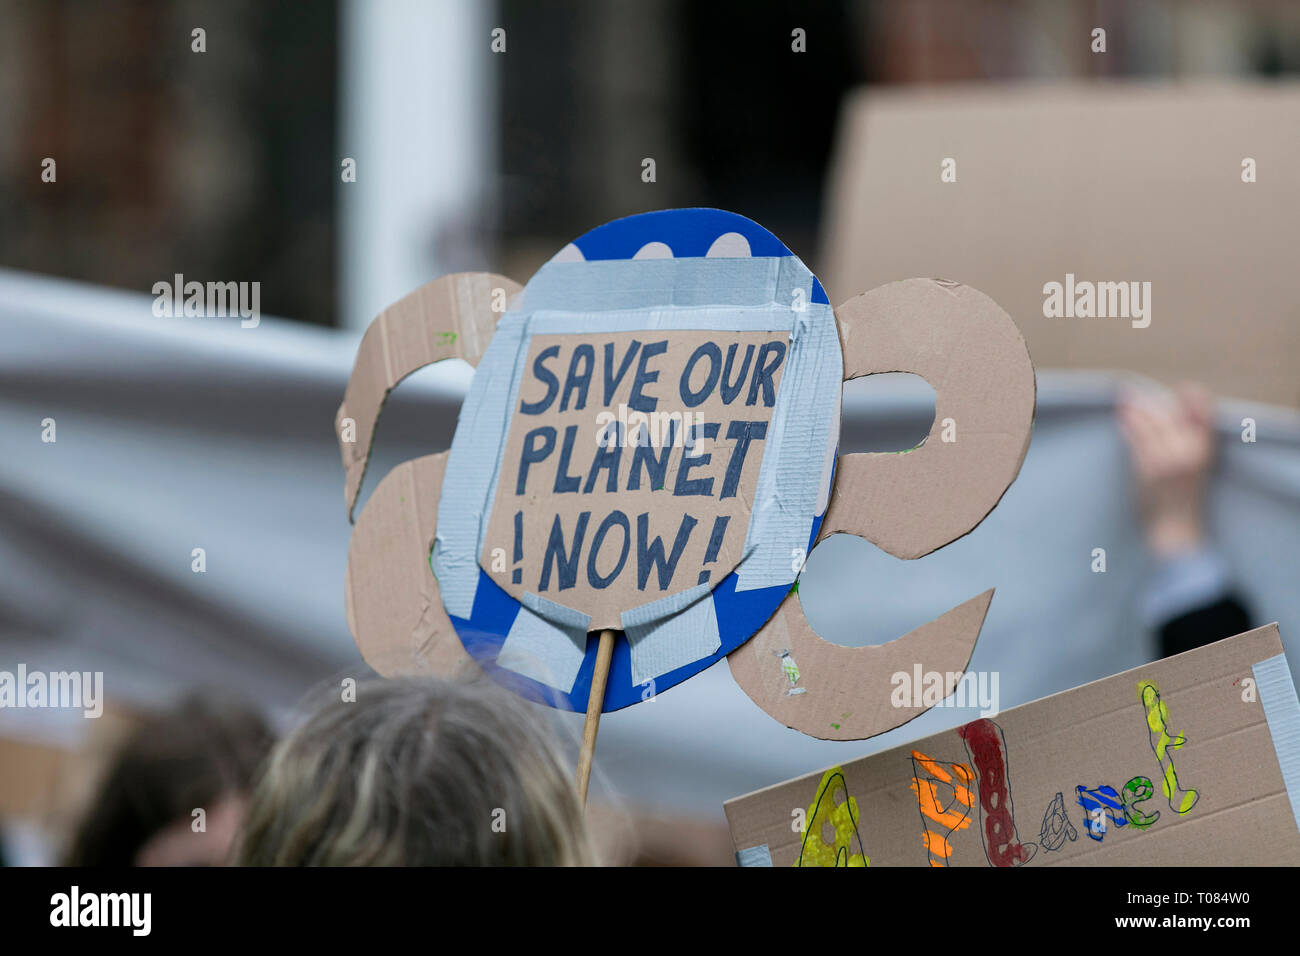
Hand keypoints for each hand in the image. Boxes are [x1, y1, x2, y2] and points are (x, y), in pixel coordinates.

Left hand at [1116, 383, 1215, 558]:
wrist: (1176, 528)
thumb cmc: (1185, 495)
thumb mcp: (1199, 465)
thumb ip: (1193, 439)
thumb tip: (1174, 410)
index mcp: (1207, 448)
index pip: (1204, 409)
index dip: (1192, 395)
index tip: (1181, 388)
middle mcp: (1190, 449)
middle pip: (1168, 412)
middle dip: (1150, 401)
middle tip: (1129, 391)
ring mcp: (1168, 457)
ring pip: (1149, 422)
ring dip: (1134, 408)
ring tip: (1123, 398)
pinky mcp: (1148, 467)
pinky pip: (1136, 438)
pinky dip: (1127, 425)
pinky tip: (1120, 417)